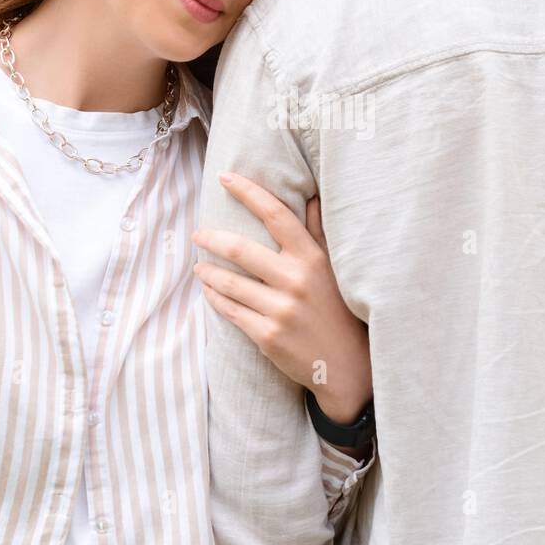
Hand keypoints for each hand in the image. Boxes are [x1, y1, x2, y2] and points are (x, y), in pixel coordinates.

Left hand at [192, 171, 372, 424]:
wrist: (347, 366)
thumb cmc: (340, 310)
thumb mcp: (335, 268)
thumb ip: (318, 231)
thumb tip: (312, 195)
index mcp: (312, 258)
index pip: (276, 214)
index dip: (248, 192)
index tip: (224, 178)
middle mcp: (296, 280)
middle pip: (241, 249)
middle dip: (211, 239)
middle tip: (197, 234)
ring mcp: (281, 310)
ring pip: (229, 283)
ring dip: (208, 272)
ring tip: (200, 267)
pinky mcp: (267, 336)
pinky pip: (230, 311)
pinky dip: (215, 299)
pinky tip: (209, 292)